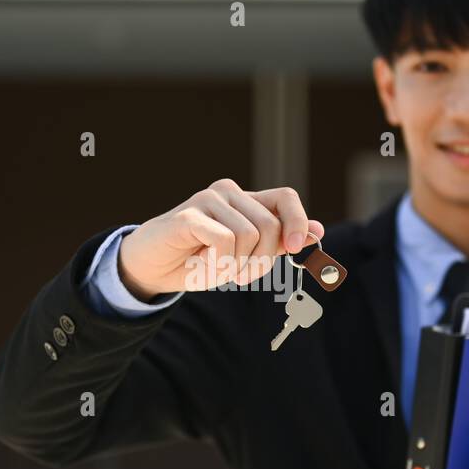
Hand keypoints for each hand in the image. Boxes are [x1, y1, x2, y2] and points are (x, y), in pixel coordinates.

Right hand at [117, 178, 325, 299]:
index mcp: (245, 200)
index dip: (297, 222)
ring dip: (236, 266)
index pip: (285, 198)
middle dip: (262, 261)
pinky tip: (203, 268)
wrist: (151, 268)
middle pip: (270, 226)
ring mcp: (207, 200)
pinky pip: (224, 240)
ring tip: (215, 271)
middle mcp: (228, 193)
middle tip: (240, 276)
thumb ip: (277, 242)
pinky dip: (219, 264)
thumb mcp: (244, 256)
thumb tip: (317, 231)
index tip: (292, 249)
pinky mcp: (188, 215)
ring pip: (249, 235)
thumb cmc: (197, 260)